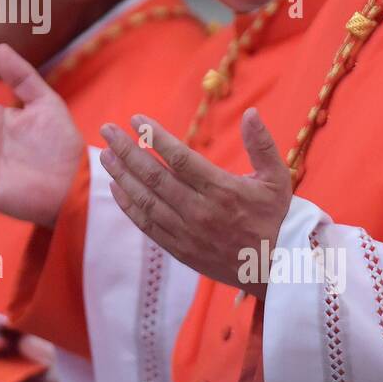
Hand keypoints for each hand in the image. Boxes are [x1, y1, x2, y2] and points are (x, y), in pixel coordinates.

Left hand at [98, 108, 292, 293]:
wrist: (277, 269)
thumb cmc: (276, 218)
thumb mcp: (277, 177)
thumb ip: (261, 144)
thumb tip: (250, 112)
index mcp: (223, 190)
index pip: (180, 158)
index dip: (155, 136)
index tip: (136, 119)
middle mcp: (201, 211)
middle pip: (155, 177)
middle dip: (127, 150)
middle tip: (107, 130)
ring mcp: (187, 232)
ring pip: (146, 200)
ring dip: (122, 176)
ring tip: (105, 155)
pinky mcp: (180, 249)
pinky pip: (147, 225)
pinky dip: (128, 206)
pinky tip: (115, 187)